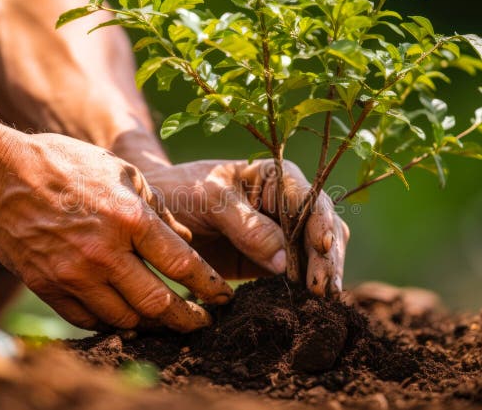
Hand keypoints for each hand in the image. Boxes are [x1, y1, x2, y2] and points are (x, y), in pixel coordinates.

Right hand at [0, 133, 232, 331]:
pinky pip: (88, 320)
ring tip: (164, 320)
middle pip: (158, 303)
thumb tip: (186, 242)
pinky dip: (110, 323)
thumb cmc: (66, 165)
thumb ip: (158, 208)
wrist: (0, 175)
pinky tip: (123, 317)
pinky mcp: (49, 287)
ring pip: (125, 319)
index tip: (222, 298)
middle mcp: (105, 252)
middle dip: (186, 319)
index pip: (182, 265)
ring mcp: (74, 274)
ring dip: (150, 324)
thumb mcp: (122, 171)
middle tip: (201, 323)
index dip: (209, 287)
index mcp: (130, 218)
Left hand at [144, 160, 348, 296]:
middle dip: (327, 257)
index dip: (321, 223)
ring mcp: (281, 235)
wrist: (154, 213)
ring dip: (321, 276)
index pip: (309, 200)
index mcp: (277, 177)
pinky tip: (307, 306)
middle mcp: (287, 204)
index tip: (322, 247)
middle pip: (322, 229)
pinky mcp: (270, 263)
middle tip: (323, 288)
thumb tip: (284, 260)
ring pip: (316, 255)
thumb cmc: (181, 192)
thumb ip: (246, 226)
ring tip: (322, 301)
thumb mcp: (210, 200)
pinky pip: (296, 276)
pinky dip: (303, 290)